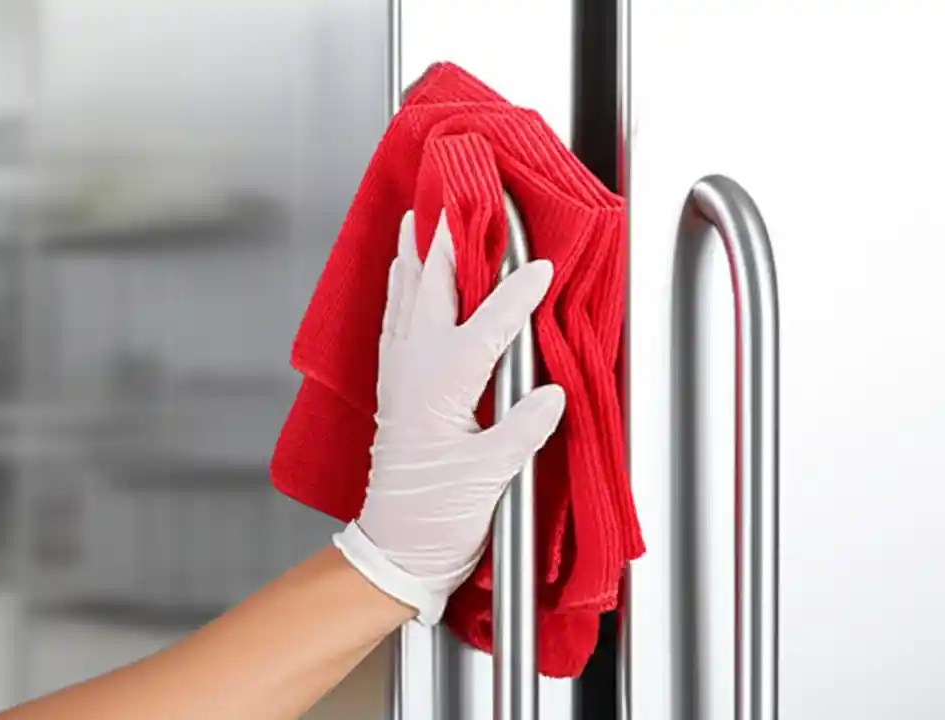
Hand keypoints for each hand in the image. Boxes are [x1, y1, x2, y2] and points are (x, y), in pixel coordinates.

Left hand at [333, 211, 564, 623]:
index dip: (515, 293)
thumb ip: (522, 429)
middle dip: (444, 244)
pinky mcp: (394, 389)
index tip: (541, 265)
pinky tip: (399, 279)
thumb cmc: (439, 516)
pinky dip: (398, 291)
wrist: (396, 546)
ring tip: (414, 219)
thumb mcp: (490, 476)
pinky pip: (393, 323)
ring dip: (411, 258)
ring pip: (404, 301)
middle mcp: (415, 372)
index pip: (487, 325)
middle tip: (455, 200)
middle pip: (430, 293)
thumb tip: (551, 392)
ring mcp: (399, 377)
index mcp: (443, 387)